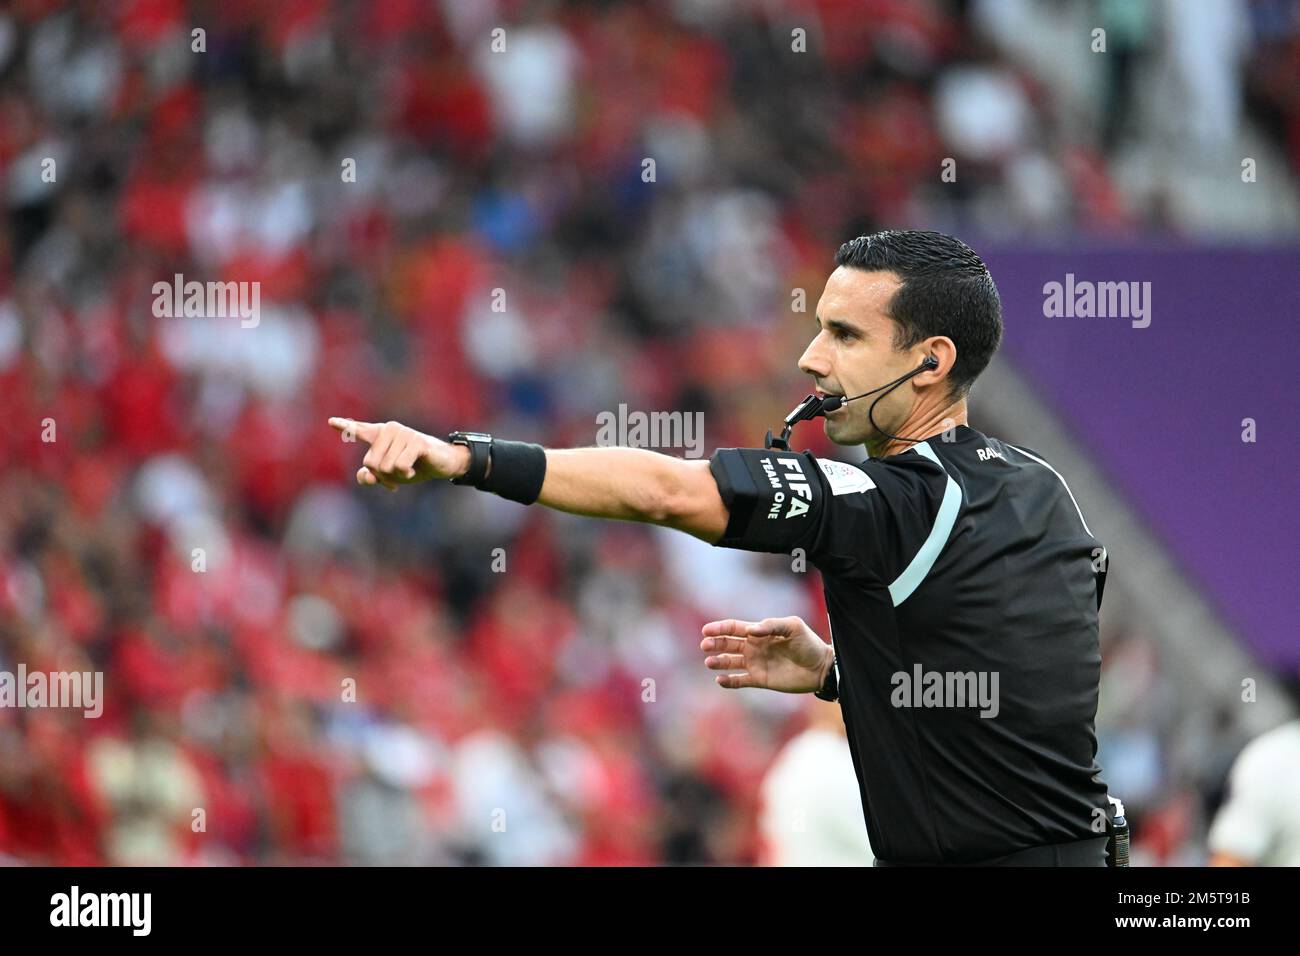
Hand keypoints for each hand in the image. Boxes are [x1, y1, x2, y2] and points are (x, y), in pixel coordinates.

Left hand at [327, 417, 464, 490]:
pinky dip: (406, 474)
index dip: (345, 427)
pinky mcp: (416, 441)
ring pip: (385, 467)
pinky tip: (414, 469)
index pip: (359, 430)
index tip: (331, 422)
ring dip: (397, 476)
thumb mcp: (390, 475)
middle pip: (371, 463)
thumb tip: (365, 475)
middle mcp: (389, 430)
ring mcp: (403, 433)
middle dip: (384, 476)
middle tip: (398, 474)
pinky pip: (400, 466)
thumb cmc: (414, 466)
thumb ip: (371, 477)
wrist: (443, 463)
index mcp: (380, 435)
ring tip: (408, 470)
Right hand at [698, 616, 832, 693]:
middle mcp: (754, 647)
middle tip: (705, 646)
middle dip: (715, 644)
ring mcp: (756, 664)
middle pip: (728, 644)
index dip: (720, 628)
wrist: (821, 668)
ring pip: (730, 662)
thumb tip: (750, 629)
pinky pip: (740, 681)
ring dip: (718, 662)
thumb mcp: (793, 627)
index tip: (706, 631)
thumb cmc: (809, 643)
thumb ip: (771, 625)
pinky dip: (729, 681)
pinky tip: (720, 680)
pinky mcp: (760, 680)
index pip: (735, 628)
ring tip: (709, 662)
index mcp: (760, 632)